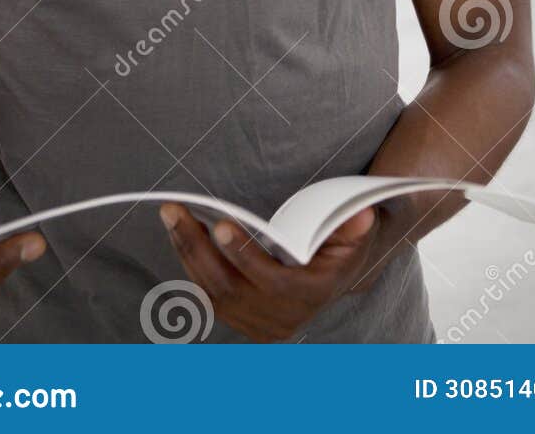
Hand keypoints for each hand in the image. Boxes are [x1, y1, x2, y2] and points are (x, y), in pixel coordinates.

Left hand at [160, 201, 379, 342]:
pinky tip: (181, 236)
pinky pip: (209, 296)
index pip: (270, 281)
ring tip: (172, 217)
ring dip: (188, 253)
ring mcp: (258, 324)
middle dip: (197, 247)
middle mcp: (281, 317)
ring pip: (213, 293)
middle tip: (174, 211)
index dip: (244, 255)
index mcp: (309, 295)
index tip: (221, 224)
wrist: (335, 278)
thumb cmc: (341, 248)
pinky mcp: (242, 320)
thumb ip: (355, 226)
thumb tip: (362, 214)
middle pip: (229, 287)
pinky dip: (192, 266)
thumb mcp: (354, 234)